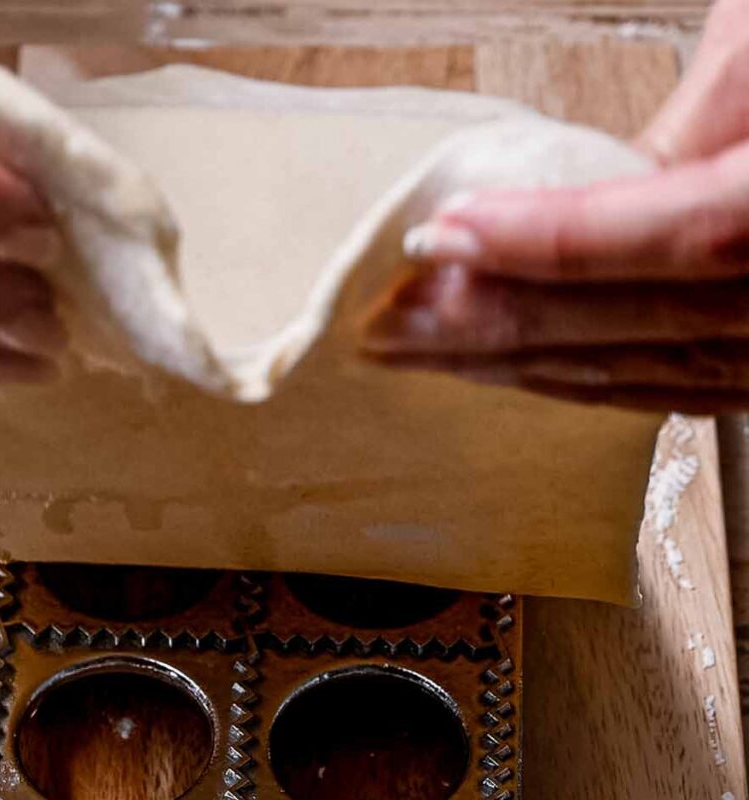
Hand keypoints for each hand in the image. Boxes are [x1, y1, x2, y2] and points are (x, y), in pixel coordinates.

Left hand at [360, 0, 748, 413]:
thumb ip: (696, 122)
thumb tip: (574, 193)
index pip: (671, 238)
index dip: (547, 244)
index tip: (441, 237)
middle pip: (636, 325)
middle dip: (495, 326)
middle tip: (387, 322)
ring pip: (646, 374)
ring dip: (520, 367)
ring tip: (421, 354)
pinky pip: (678, 393)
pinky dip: (587, 385)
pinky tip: (519, 377)